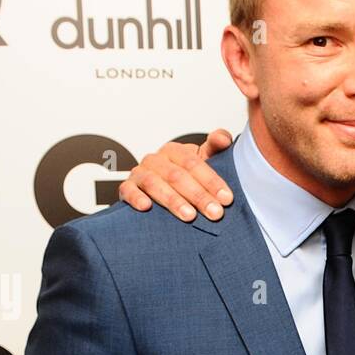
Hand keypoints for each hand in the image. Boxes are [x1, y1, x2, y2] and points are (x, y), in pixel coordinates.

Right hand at [118, 129, 234, 221]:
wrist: (160, 190)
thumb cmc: (184, 176)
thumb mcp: (202, 161)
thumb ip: (215, 148)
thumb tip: (223, 138)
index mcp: (175, 151)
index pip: (194, 163)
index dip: (211, 180)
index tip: (227, 198)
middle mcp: (156, 160)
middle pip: (177, 176)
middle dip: (198, 195)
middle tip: (215, 213)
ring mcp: (140, 173)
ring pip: (154, 184)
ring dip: (173, 200)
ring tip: (189, 216)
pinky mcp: (127, 188)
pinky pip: (128, 190)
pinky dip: (136, 198)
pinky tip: (146, 207)